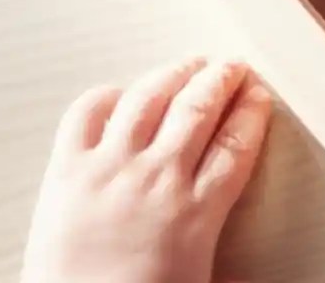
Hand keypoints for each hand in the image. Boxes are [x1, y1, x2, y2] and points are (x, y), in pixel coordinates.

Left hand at [20, 58, 272, 282]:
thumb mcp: (200, 278)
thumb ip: (222, 251)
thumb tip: (241, 250)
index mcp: (196, 213)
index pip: (235, 144)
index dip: (250, 113)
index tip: (258, 97)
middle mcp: (157, 179)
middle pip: (198, 108)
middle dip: (221, 80)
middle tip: (232, 67)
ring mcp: (109, 168)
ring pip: (150, 98)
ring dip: (174, 73)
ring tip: (189, 64)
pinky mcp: (66, 170)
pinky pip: (86, 114)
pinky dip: (107, 95)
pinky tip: (120, 92)